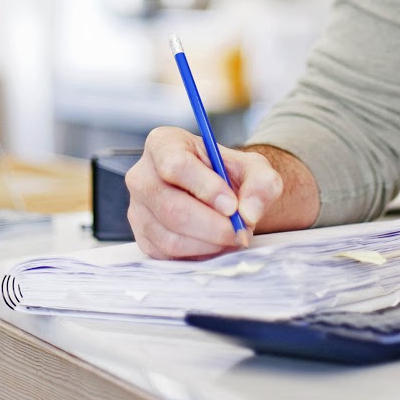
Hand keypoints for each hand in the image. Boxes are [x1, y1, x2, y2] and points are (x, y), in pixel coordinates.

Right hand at [125, 126, 283, 259]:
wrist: (220, 195)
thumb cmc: (229, 175)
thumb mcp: (254, 168)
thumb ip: (261, 183)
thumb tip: (248, 212)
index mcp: (163, 144)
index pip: (175, 165)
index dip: (205, 188)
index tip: (232, 205)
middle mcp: (142, 175)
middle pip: (171, 207)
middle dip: (212, 225)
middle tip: (240, 230)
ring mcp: (138, 209)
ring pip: (170, 237)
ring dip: (209, 243)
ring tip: (231, 235)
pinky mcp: (143, 238)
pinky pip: (168, 255)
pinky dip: (199, 254)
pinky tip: (215, 243)